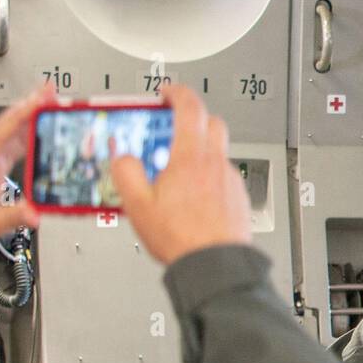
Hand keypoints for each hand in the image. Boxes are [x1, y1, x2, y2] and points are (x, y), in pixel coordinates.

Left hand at [0, 83, 57, 269]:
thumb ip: (12, 217)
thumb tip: (36, 213)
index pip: (2, 130)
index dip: (24, 112)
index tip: (42, 97)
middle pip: (6, 128)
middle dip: (28, 109)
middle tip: (50, 94)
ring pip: (7, 139)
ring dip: (27, 125)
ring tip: (47, 110)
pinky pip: (7, 154)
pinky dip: (22, 144)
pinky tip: (35, 140)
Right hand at [111, 84, 251, 265]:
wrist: (215, 269)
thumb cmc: (182, 240)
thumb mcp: (138, 206)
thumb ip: (126, 173)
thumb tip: (122, 158)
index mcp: (191, 157)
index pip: (189, 107)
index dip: (177, 93)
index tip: (168, 93)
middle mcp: (216, 165)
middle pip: (212, 123)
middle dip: (194, 118)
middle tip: (176, 125)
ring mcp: (231, 182)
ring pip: (220, 153)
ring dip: (203, 152)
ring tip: (182, 171)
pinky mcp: (239, 201)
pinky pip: (226, 178)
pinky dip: (212, 179)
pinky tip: (198, 199)